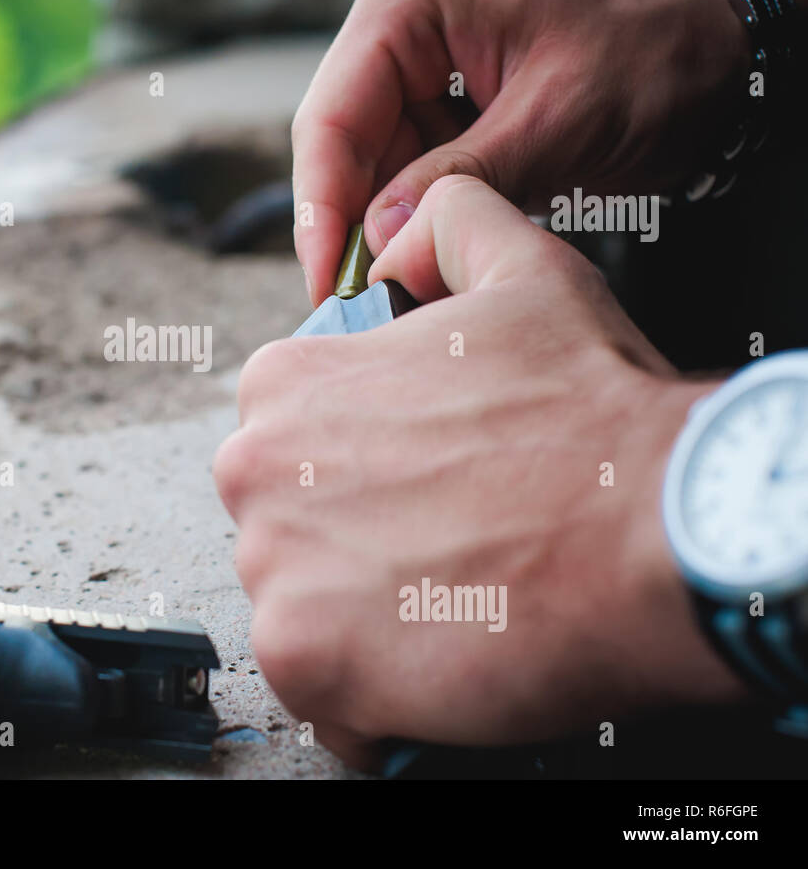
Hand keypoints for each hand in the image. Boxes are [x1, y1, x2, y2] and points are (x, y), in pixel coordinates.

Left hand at [216, 176, 746, 768]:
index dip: (357, 469)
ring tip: (449, 602)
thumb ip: (450, 226)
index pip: (287, 441)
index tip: (411, 489)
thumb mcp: (522, 273)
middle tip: (438, 547)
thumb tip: (410, 219)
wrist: (654, 528)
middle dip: (348, 540)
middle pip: (286, 524)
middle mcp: (255, 471)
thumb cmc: (590, 409)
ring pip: (301, 604)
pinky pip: (317, 688)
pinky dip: (368, 689)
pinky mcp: (301, 661)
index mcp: (284, 384)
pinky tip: (435, 661)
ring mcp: (272, 569)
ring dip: (361, 614)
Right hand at [292, 0, 748, 306]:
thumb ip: (465, 177)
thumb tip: (381, 237)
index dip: (321, 208)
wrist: (717, 52)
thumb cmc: (653, 50)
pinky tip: (420, 277)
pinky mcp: (440, 127)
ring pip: (366, 181)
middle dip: (346, 232)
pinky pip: (404, 191)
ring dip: (379, 243)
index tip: (328, 282)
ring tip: (396, 303)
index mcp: (409, 7)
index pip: (333, 118)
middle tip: (355, 312)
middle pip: (339, 154)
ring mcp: (416, 86)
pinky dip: (412, 237)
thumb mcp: (559, 116)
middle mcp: (397, 42)